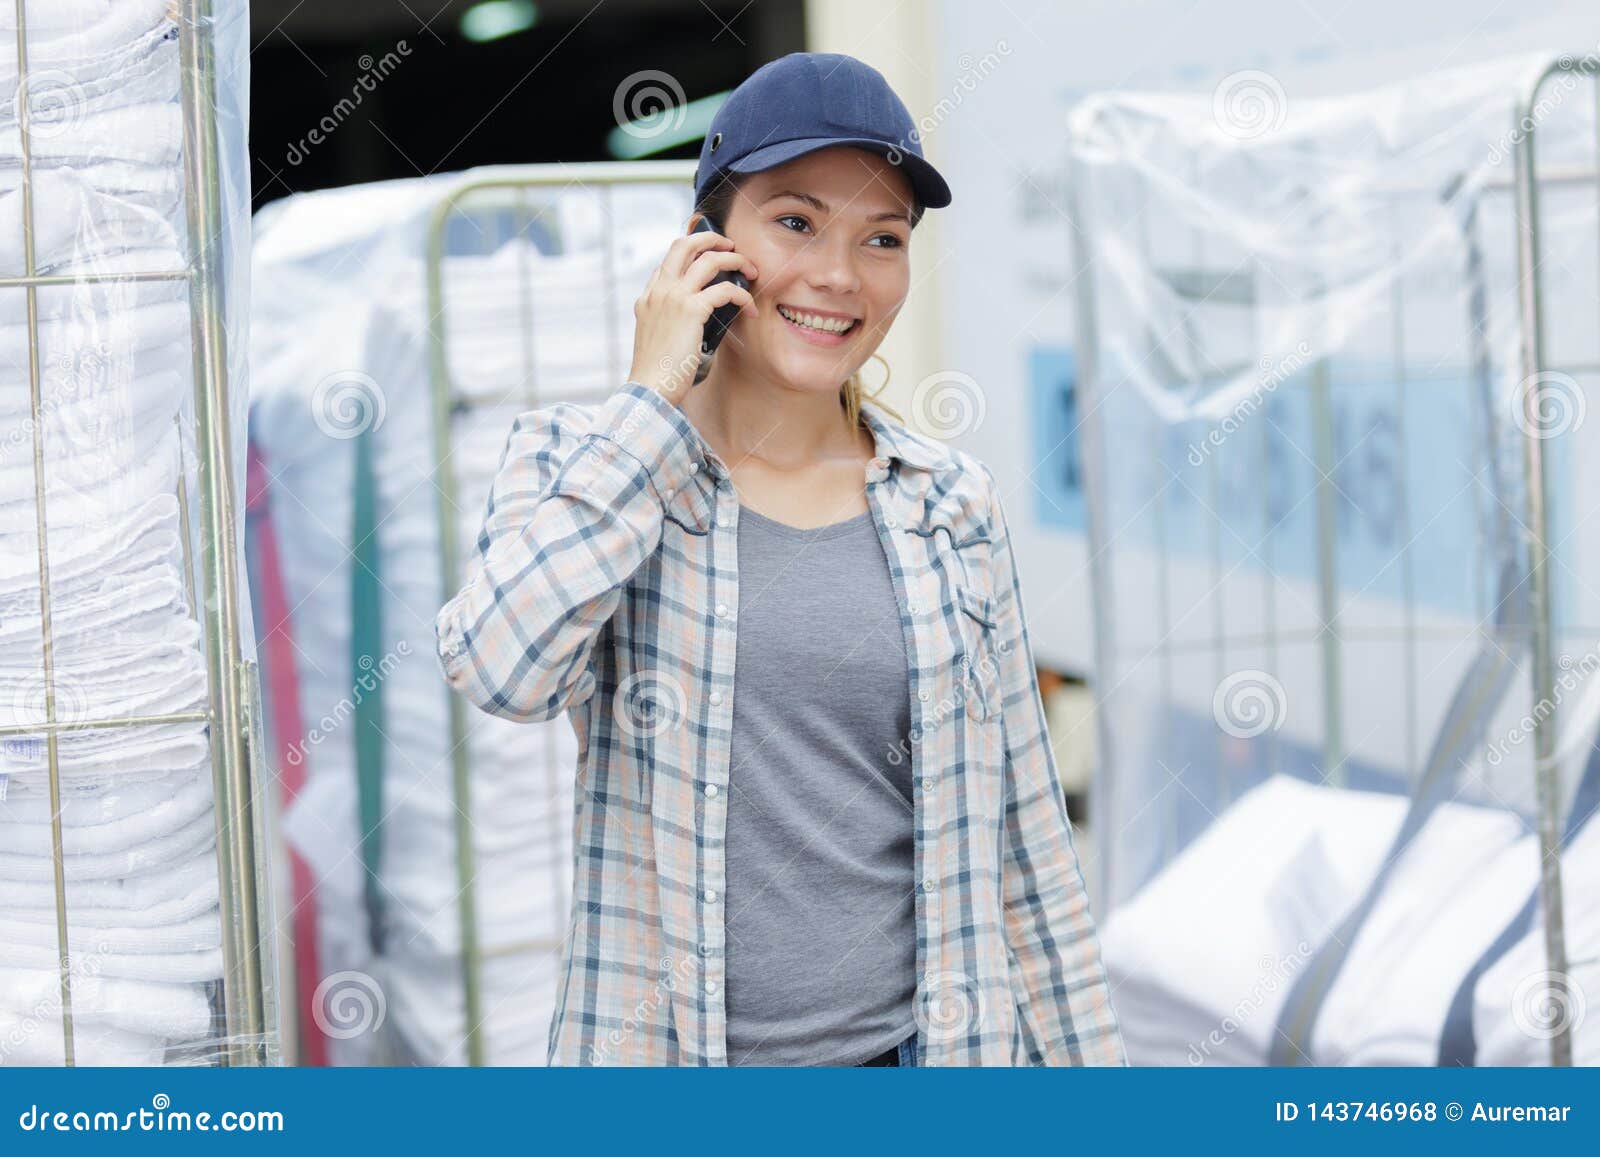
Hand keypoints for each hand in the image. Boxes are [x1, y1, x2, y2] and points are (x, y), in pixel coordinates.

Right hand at [627, 227, 757, 404]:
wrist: (650, 388)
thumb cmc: (658, 372)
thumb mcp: (656, 339)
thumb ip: (669, 321)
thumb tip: (699, 317)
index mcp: (648, 297)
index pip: (669, 259)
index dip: (692, 251)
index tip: (711, 257)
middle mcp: (659, 290)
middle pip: (685, 244)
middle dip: (712, 237)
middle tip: (732, 246)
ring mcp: (673, 297)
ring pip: (710, 259)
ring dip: (736, 260)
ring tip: (751, 270)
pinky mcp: (691, 310)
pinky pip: (726, 290)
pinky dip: (744, 296)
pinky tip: (751, 309)